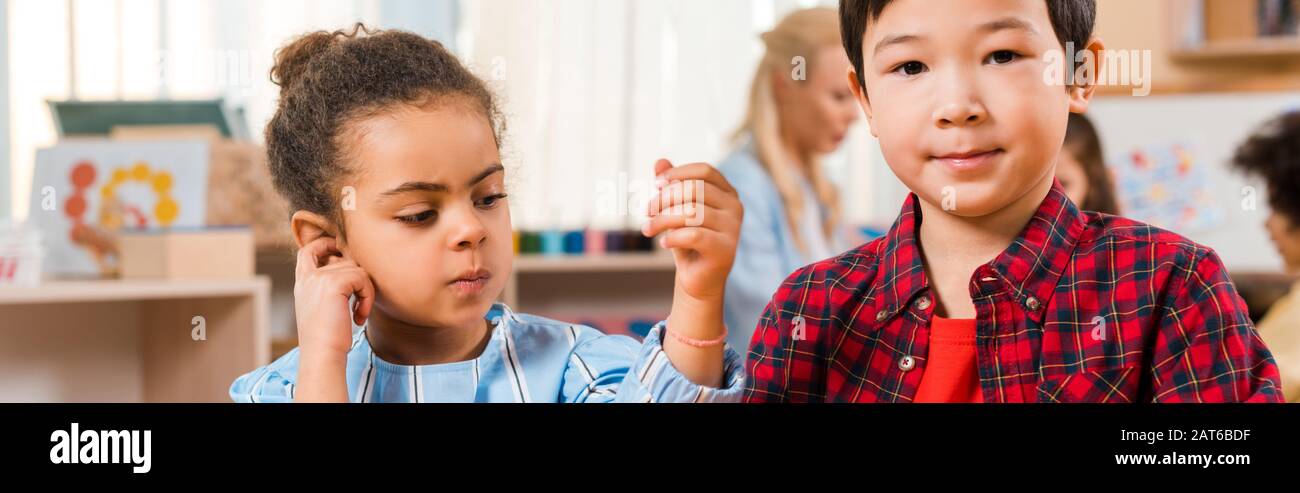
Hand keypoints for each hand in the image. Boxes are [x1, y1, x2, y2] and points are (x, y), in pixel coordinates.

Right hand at [293, 236, 374, 358]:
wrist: (322, 354)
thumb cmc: (328, 338)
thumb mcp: (323, 307)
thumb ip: (331, 286)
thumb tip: (354, 268)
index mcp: (303, 283)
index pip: (307, 251)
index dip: (325, 246)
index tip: (340, 255)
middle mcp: (308, 278)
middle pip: (344, 260)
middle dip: (358, 281)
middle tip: (358, 306)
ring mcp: (319, 278)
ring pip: (358, 270)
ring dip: (365, 292)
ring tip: (358, 314)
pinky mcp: (333, 283)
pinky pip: (362, 278)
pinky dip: (367, 297)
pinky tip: (359, 316)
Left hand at [642, 159, 742, 302]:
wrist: (697, 278)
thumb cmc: (687, 240)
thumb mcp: (676, 210)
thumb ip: (670, 185)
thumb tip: (659, 162)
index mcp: (727, 192)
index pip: (704, 171)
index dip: (678, 173)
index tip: (656, 184)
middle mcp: (735, 207)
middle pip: (696, 189)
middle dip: (664, 198)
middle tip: (647, 211)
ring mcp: (734, 229)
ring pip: (692, 212)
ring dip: (662, 220)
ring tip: (647, 229)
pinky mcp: (726, 250)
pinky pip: (695, 235)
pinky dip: (673, 237)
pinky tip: (663, 243)